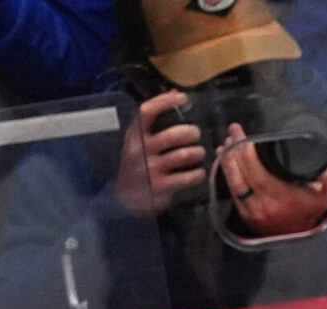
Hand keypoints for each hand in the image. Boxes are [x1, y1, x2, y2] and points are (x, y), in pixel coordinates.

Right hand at [114, 89, 206, 217]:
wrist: (126, 197)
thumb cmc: (138, 164)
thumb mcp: (139, 141)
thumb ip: (155, 120)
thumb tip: (175, 93)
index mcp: (134, 135)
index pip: (147, 112)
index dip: (165, 102)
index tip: (183, 98)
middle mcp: (140, 150)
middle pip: (172, 135)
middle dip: (190, 133)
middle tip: (196, 135)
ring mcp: (150, 169)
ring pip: (183, 156)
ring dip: (198, 153)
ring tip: (200, 153)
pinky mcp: (160, 186)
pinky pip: (187, 177)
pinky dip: (198, 174)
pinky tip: (199, 172)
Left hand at [220, 122, 326, 237]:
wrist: (300, 238)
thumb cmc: (311, 213)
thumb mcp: (326, 198)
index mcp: (283, 197)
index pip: (258, 171)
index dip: (247, 152)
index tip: (244, 136)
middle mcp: (265, 205)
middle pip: (241, 174)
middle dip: (234, 150)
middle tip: (233, 132)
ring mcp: (253, 211)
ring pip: (233, 182)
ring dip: (227, 161)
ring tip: (226, 144)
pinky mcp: (246, 215)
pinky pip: (232, 192)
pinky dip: (226, 174)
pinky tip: (225, 161)